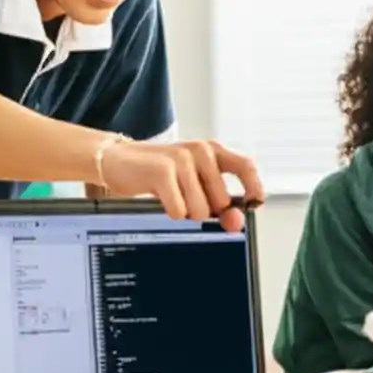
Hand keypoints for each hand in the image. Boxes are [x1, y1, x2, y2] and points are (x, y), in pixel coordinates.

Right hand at [99, 139, 264, 231]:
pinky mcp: (162, 171)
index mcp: (213, 151)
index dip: (254, 187)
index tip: (254, 204)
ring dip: (186, 212)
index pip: (246, 166)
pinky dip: (170, 211)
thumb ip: (219, 202)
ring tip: (172, 195)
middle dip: (207, 211)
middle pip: (221, 202)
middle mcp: (201, 150)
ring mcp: (182, 158)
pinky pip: (178, 210)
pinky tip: (160, 196)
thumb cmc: (160, 174)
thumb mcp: (193, 185)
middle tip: (187, 198)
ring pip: (200, 210)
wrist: (118, 161)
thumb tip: (235, 222)